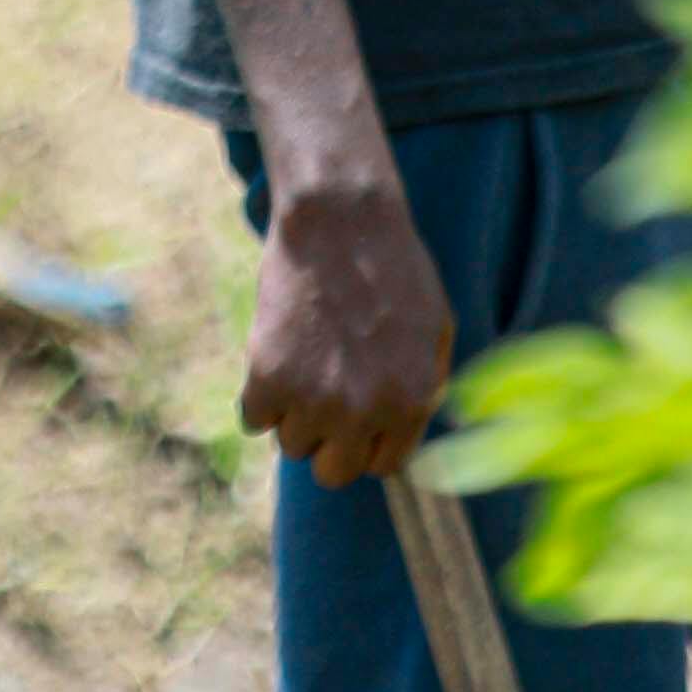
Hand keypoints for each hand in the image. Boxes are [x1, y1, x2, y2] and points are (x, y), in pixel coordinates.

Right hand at [240, 170, 455, 486]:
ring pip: (292, 445)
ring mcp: (313, 397)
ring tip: (303, 365)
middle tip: (325, 399)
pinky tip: (276, 358)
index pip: (383, 466)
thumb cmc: (394, 267)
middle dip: (330, 441)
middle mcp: (364, 411)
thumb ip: (428, 390)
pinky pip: (253, 418)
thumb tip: (408, 437)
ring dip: (294, 414)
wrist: (340, 219)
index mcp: (411, 402)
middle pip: (334, 472)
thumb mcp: (437, 330)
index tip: (357, 419)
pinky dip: (259, 396)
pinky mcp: (268, 376)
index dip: (369, 442)